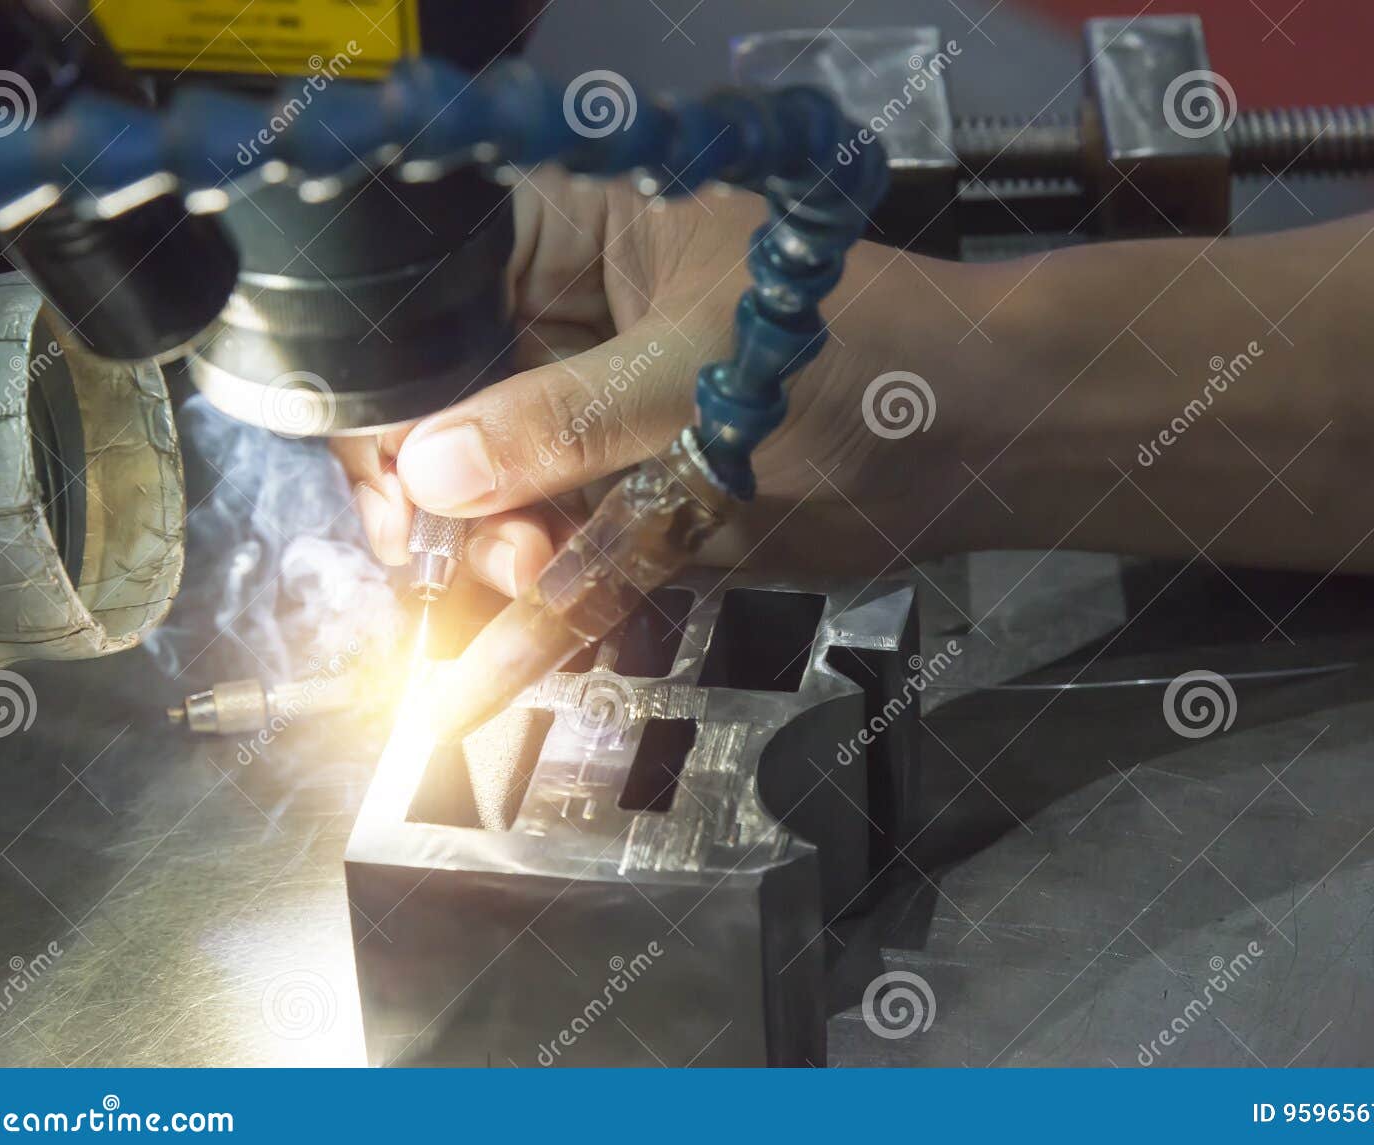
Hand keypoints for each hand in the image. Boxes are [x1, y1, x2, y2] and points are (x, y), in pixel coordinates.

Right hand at [333, 166, 984, 600]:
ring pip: (489, 498)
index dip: (391, 385)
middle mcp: (567, 325)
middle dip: (441, 490)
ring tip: (526, 574)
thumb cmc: (867, 353)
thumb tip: (430, 464)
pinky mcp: (629, 499)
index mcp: (574, 240)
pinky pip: (555, 557)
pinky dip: (529, 614)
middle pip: (440, 411)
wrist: (982, 436)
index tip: (396, 471)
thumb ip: (564, 418)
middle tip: (478, 544)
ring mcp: (596, 420)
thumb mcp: (700, 374)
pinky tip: (480, 675)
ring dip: (488, 556)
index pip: (428, 299)